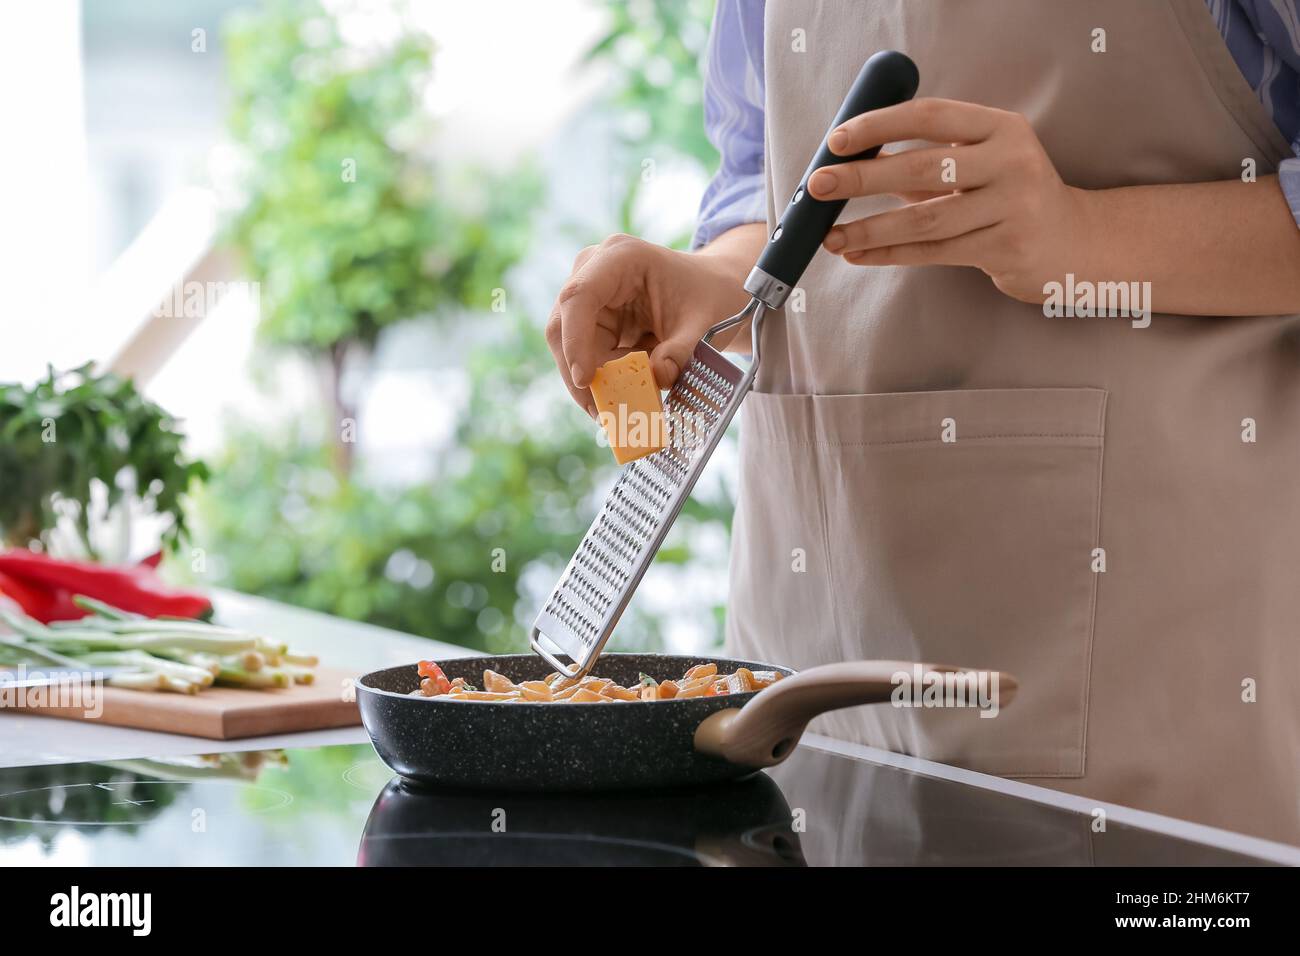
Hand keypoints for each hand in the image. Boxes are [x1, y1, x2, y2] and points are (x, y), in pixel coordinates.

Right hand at [546, 233, 752, 415]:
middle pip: (564, 325)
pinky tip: (623, 398)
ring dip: (593, 381)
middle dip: (578, 372)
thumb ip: (681, 351)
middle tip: (600, 413)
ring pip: (570, 346)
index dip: (575, 340)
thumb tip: (657, 379)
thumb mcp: (702, 323)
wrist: (712, 290)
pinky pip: (585, 355)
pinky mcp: (592, 319)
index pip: (579, 296)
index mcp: (621, 257)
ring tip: (619, 411)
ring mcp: (590, 295)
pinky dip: (602, 380)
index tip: (586, 380)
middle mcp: (595, 271)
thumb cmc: (707, 296)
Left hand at [807, 98, 1092, 303]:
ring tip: (829, 236)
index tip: (836, 141)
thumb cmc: (1007, 197)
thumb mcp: (978, 164)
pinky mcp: (1007, 249)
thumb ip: (926, 159)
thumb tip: (851, 161)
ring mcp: (1013, 207)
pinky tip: (858, 253)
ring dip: (869, 228)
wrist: (1073, 242)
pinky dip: (889, 254)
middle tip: (817, 185)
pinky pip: (934, 253)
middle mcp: (1012, 162)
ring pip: (925, 219)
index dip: (879, 125)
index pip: (931, 116)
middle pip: (922, 167)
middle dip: (863, 178)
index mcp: (1001, 128)